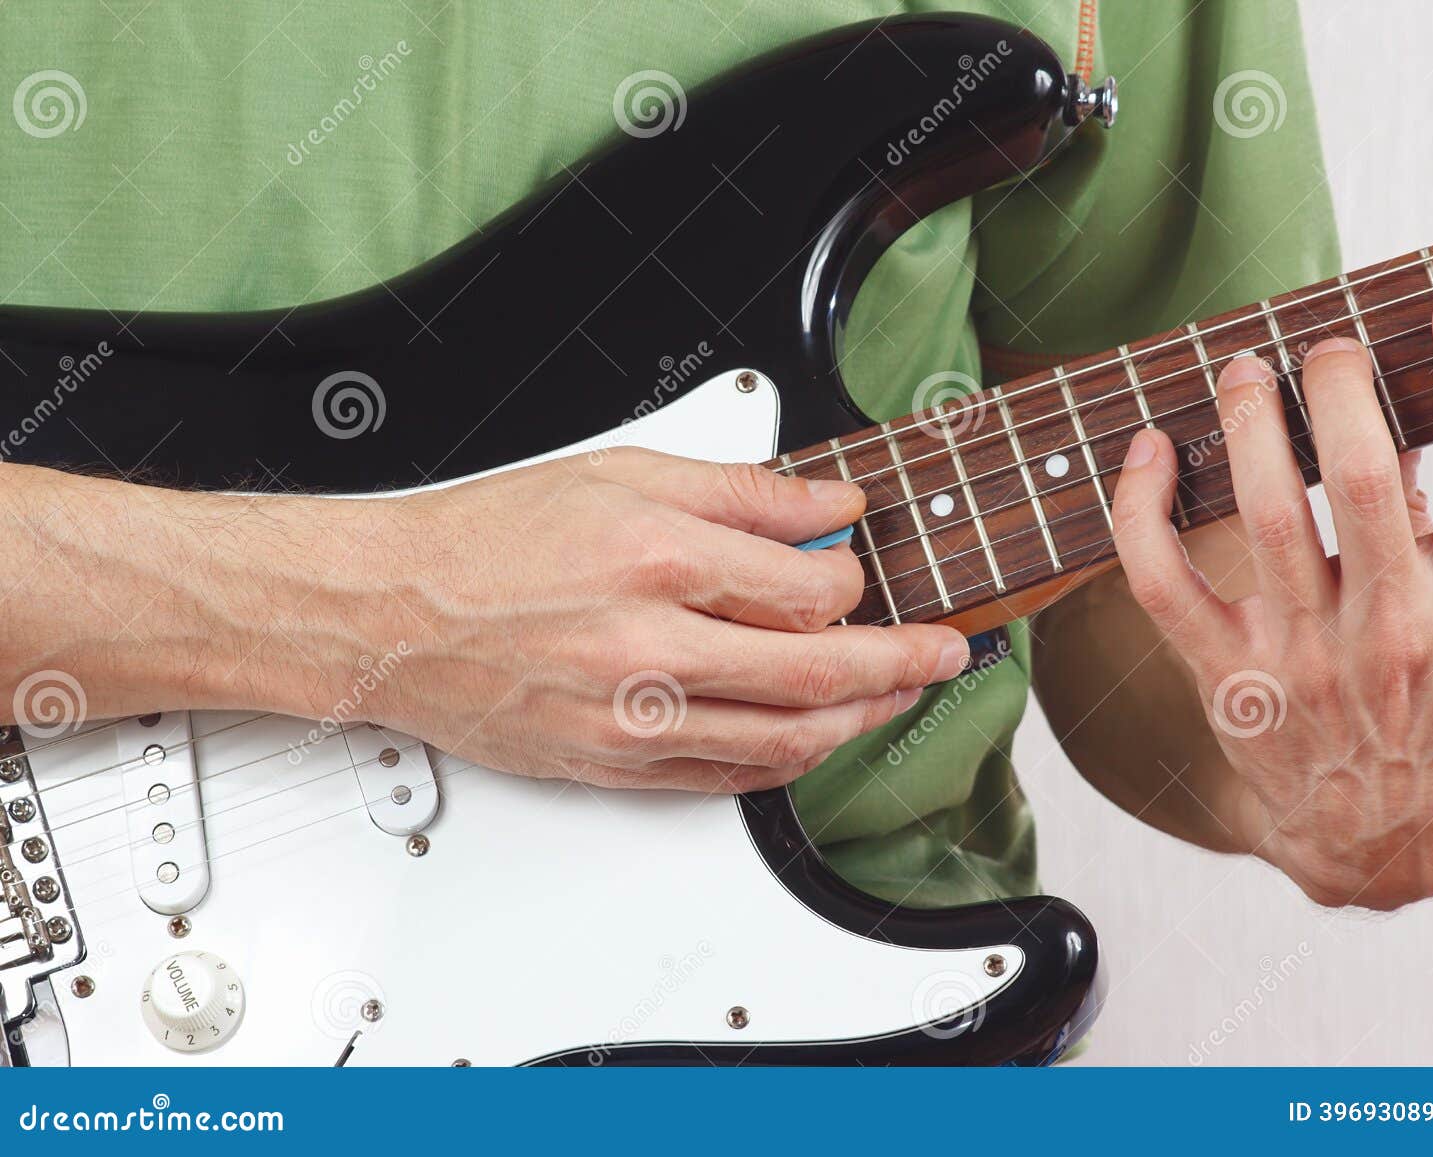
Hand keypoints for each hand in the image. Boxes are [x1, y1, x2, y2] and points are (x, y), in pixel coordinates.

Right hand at [359, 448, 966, 791]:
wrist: (391, 613)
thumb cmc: (490, 538)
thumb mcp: (622, 474)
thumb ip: (742, 492)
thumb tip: (831, 506)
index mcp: (654, 559)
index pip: (807, 590)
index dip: (855, 583)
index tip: (862, 571)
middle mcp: (647, 648)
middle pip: (817, 674)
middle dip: (901, 666)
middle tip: (945, 654)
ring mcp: (630, 719)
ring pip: (785, 740)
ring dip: (858, 721)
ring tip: (894, 696)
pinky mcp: (612, 766)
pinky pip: (728, 778)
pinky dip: (787, 761)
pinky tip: (813, 737)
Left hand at [1110, 294, 1432, 908]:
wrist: (1388, 848)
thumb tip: (1413, 438)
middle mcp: (1395, 629)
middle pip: (1363, 471)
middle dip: (1336, 384)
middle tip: (1323, 351)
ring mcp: (1305, 656)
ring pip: (1263, 510)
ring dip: (1246, 421)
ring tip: (1242, 372)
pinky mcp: (1229, 678)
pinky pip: (1161, 579)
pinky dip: (1142, 508)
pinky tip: (1146, 453)